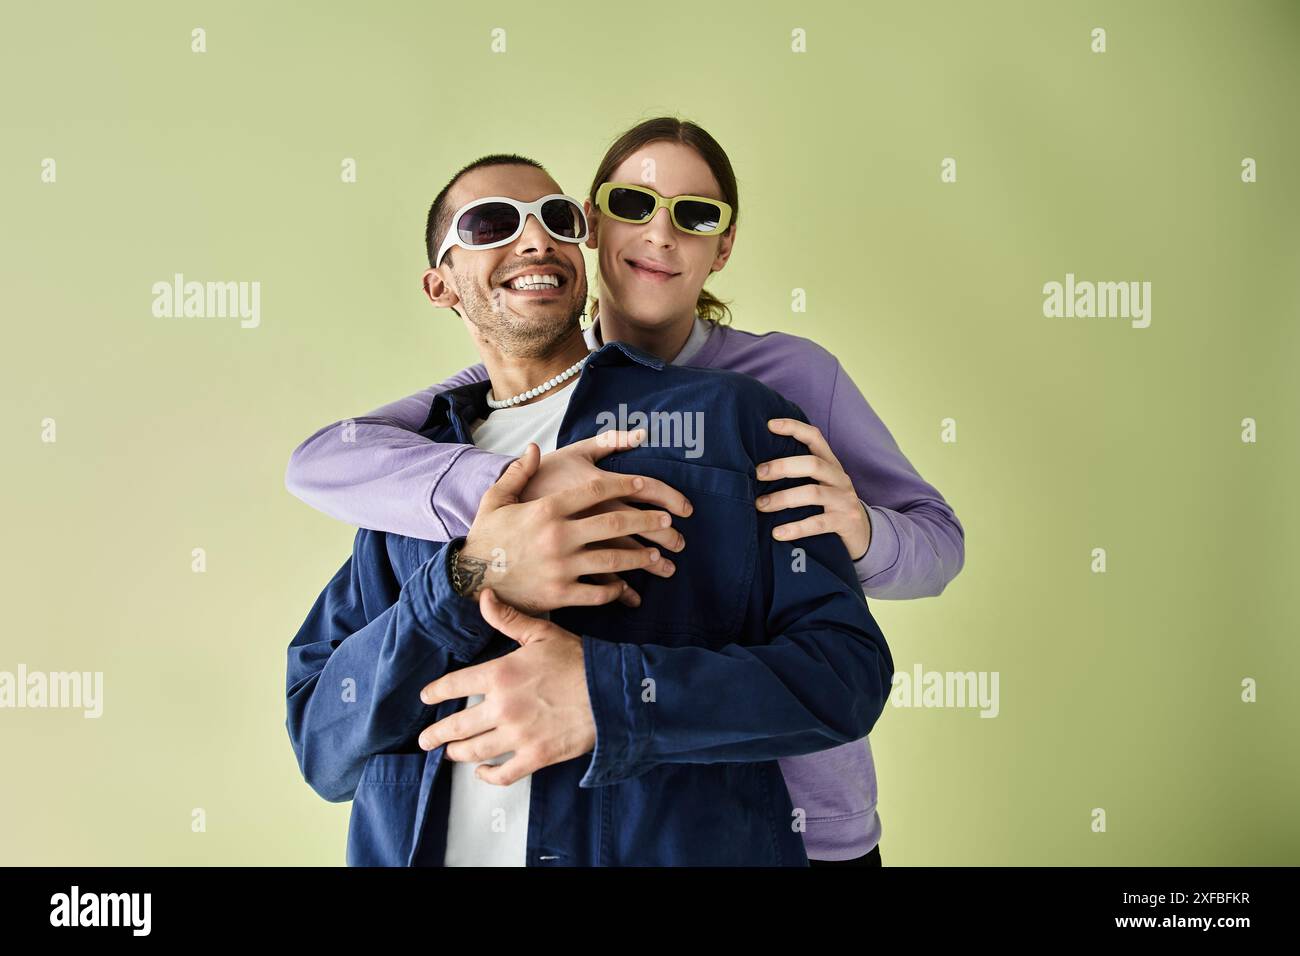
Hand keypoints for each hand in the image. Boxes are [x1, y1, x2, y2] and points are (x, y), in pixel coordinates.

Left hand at [417, 589, 595, 785]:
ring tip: (448, 754)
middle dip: (435, 734)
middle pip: (457, 725)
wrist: (612, 692)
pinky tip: (482, 772)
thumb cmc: (579, 659)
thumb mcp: (542, 633)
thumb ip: (508, 619)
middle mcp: (502, 707)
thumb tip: (484, 597)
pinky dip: (488, 776)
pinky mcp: (536, 757)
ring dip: (456, 753)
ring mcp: (518, 735)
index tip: (426, 697)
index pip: (455, 685)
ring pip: (474, 751)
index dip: (436, 692)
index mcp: (500, 674)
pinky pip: (503, 773)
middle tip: (424, 740)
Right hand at [458, 442, 679, 613]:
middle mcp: (558, 536)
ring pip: (614, 560)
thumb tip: (535, 448)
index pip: (598, 490)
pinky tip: (628, 586)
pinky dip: (617, 589)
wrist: (466, 578)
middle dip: (648, 522)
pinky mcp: (560, 594)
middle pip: (616, 524)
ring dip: (642, 558)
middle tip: (669, 523)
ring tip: (658, 556)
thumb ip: (519, 472)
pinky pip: (598, 592)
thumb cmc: (486, 535)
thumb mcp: (497, 498)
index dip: (628, 486)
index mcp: (548, 508)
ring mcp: (561, 567)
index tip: (646, 487)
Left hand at [755, 418, 871, 560]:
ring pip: (813, 493)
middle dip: (783, 466)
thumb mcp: (820, 484)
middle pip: (813, 464)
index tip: (770, 425)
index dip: (794, 428)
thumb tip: (758, 468)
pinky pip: (817, 523)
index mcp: (831, 465)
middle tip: (758, 474)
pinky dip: (796, 528)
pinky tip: (777, 533)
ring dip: (783, 498)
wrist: (862, 534)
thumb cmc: (830, 506)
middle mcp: (839, 478)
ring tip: (760, 505)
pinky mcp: (845, 522)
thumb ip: (799, 474)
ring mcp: (844, 500)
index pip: (815, 438)